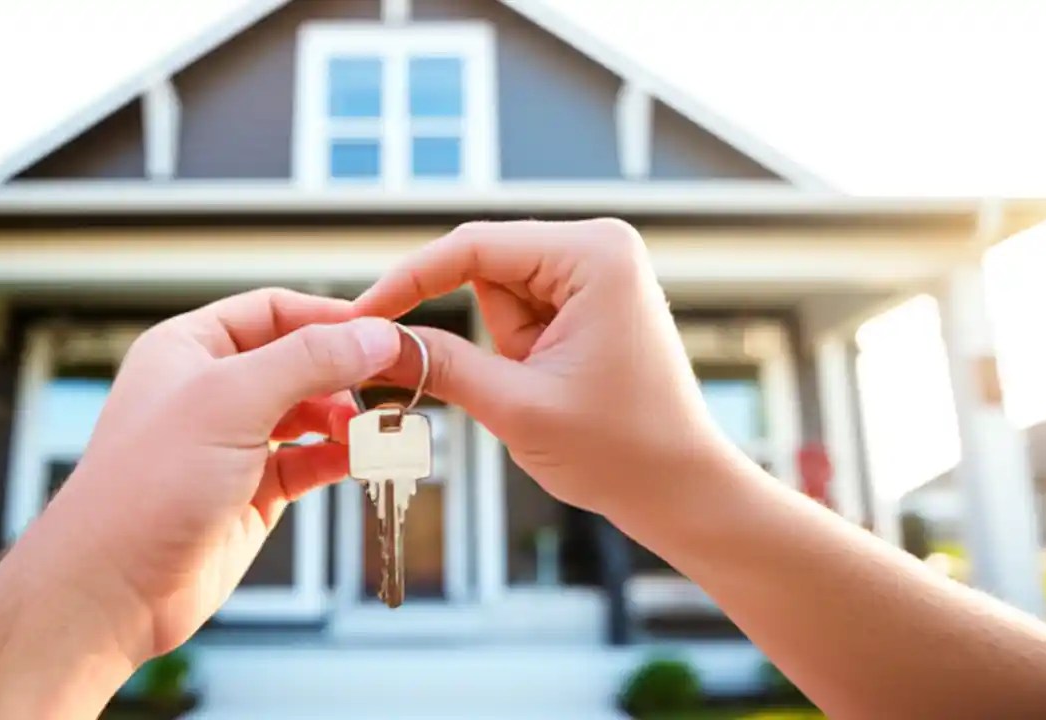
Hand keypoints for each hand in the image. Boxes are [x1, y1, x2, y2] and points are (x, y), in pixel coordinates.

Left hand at [22, 289, 398, 661]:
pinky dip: (337, 458)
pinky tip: (361, 459)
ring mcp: (231, 443)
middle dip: (343, 372)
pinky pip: (306, 462)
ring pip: (306, 414)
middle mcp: (210, 391)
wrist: (114, 588)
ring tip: (373, 429)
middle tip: (388, 383)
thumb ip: (307, 362)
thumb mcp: (231, 402)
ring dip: (344, 418)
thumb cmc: (146, 487)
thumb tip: (373, 336)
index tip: (378, 333)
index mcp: (189, 349)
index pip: (272, 311)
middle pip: (296, 362)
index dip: (327, 318)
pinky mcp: (249, 493)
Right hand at [356, 219, 728, 516]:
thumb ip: (439, 364)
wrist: (681, 490)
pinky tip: (550, 387)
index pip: (475, 246)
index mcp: (595, 254)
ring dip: (501, 346)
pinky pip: (524, 312)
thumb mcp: (515, 407)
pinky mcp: (593, 301)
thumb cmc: (620, 451)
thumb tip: (371, 345)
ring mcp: (600, 273)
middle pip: (486, 267)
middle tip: (486, 383)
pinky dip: (514, 351)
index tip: (364, 316)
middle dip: (477, 329)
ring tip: (544, 392)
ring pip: (500, 293)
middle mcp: (601, 247)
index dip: (410, 280)